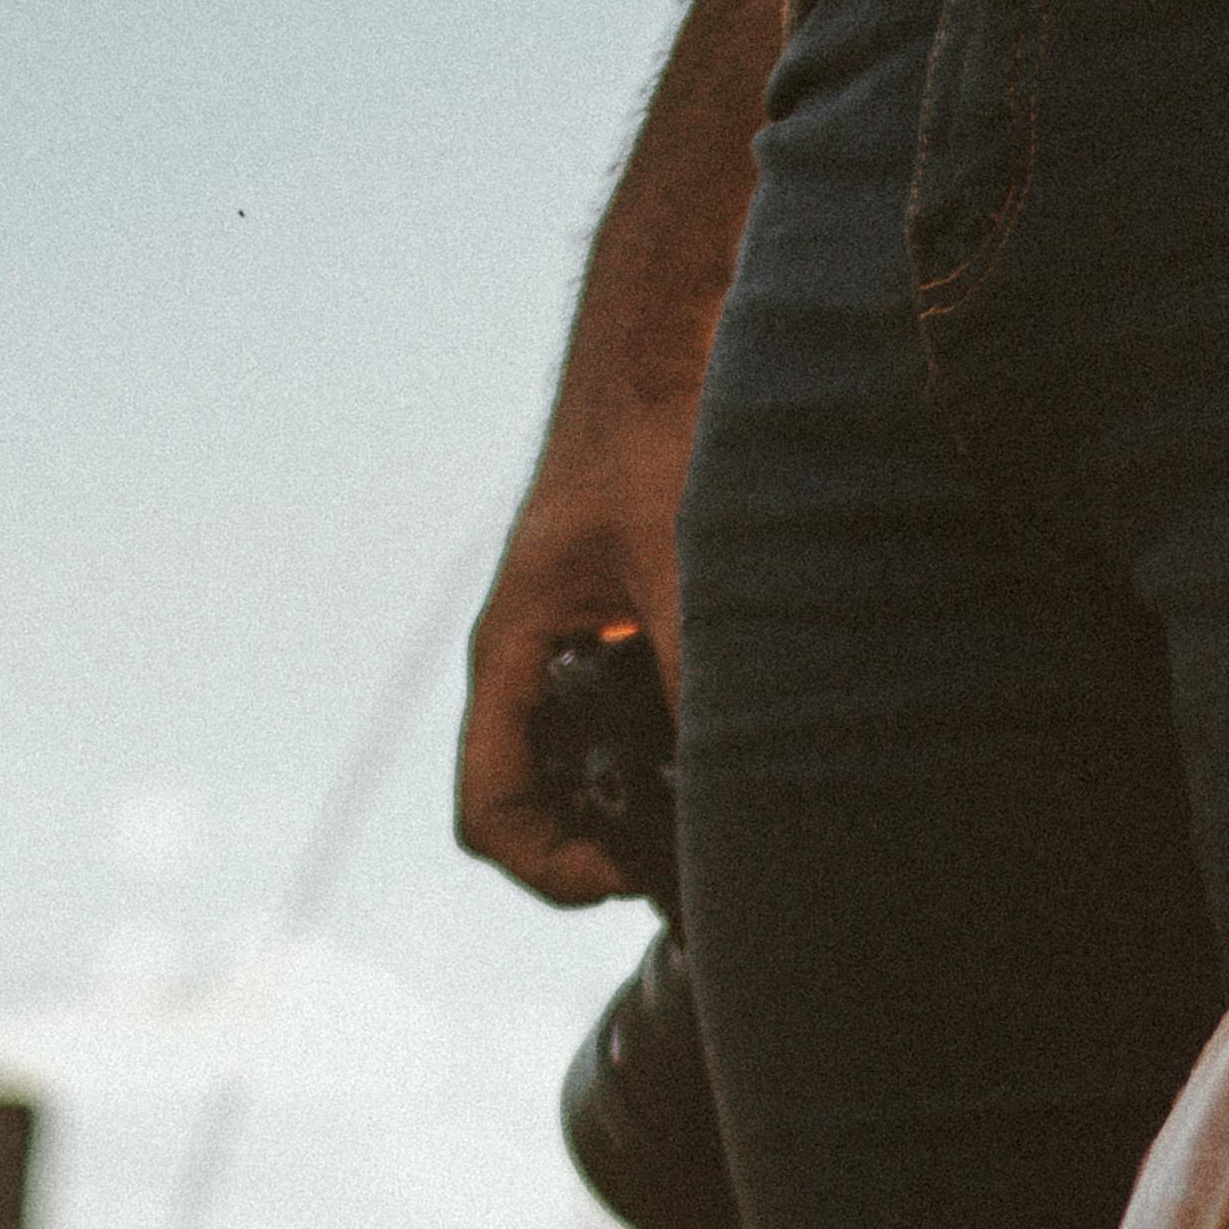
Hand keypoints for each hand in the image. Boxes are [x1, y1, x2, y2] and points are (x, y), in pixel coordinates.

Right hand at [454, 407, 690, 909]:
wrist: (661, 353)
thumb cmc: (652, 438)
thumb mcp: (679, 562)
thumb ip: (694, 665)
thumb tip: (724, 777)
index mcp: (513, 656)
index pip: (492, 812)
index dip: (550, 868)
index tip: (627, 875)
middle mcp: (530, 664)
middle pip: (535, 807)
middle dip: (601, 847)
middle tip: (686, 857)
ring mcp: (571, 652)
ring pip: (582, 771)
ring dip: (639, 803)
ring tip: (714, 810)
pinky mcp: (618, 633)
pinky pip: (626, 725)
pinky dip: (669, 751)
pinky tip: (736, 741)